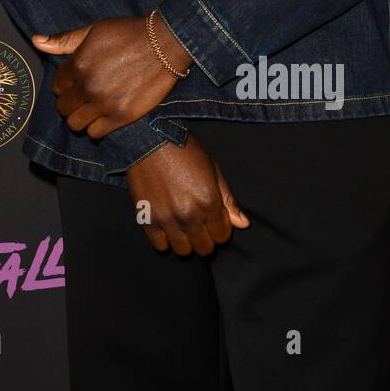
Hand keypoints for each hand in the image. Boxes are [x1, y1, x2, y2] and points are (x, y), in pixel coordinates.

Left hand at [31, 15, 192, 138]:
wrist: (165, 43)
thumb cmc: (130, 33)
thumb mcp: (94, 29)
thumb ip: (64, 40)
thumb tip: (36, 41)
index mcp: (78, 64)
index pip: (57, 86)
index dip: (64, 85)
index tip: (73, 84)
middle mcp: (88, 86)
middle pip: (63, 107)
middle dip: (70, 103)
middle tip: (82, 98)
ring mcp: (104, 103)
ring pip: (75, 123)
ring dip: (80, 118)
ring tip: (91, 110)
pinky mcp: (121, 116)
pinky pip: (95, 133)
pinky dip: (95, 128)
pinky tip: (103, 118)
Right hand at [126, 134, 249, 255]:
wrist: (150, 139)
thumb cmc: (184, 151)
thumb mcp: (213, 170)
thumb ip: (228, 200)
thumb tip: (243, 224)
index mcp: (209, 202)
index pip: (222, 236)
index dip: (220, 229)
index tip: (213, 221)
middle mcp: (189, 214)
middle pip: (204, 248)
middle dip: (205, 239)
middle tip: (199, 227)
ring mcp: (167, 219)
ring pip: (183, 251)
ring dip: (186, 242)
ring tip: (183, 228)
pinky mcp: (147, 218)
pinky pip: (160, 245)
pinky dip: (165, 241)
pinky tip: (167, 227)